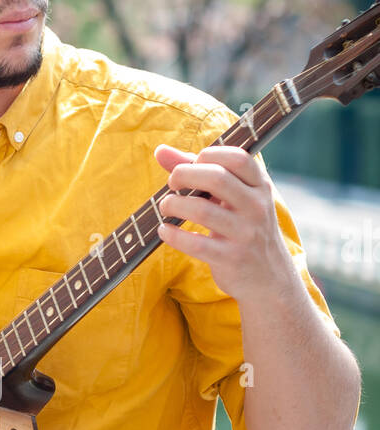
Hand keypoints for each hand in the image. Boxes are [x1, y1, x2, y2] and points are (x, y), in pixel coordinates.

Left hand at [154, 143, 293, 301]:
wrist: (269, 279)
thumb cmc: (242, 229)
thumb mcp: (231, 199)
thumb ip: (198, 171)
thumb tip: (161, 151)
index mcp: (259, 187)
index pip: (238, 158)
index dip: (209, 155)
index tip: (192, 164)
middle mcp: (257, 207)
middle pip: (217, 178)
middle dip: (185, 175)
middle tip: (172, 183)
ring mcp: (246, 234)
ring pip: (202, 210)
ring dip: (174, 205)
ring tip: (166, 207)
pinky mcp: (232, 259)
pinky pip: (196, 244)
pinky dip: (173, 235)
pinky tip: (164, 231)